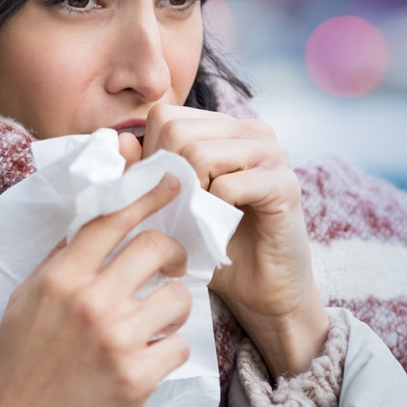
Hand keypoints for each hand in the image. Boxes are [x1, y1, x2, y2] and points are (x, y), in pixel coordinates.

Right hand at [0, 175, 192, 406]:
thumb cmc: (20, 360)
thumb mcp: (27, 299)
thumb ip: (62, 260)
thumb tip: (96, 220)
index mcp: (60, 278)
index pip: (111, 220)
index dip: (146, 195)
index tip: (170, 183)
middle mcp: (90, 302)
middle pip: (155, 248)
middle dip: (173, 254)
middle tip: (171, 266)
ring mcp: (116, 339)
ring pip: (177, 297)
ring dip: (172, 307)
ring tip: (157, 320)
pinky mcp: (137, 377)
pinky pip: (179, 346)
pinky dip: (169, 350)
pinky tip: (149, 355)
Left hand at [131, 104, 328, 378]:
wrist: (261, 289)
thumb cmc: (211, 243)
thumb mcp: (167, 204)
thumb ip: (143, 171)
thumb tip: (121, 140)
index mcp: (223, 126)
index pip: (166, 116)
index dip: (153, 157)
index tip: (166, 193)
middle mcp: (251, 129)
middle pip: (178, 133)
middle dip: (169, 179)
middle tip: (185, 211)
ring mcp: (272, 152)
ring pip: (199, 154)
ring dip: (190, 197)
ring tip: (202, 218)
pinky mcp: (285, 182)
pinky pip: (228, 185)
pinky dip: (214, 212)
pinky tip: (223, 226)